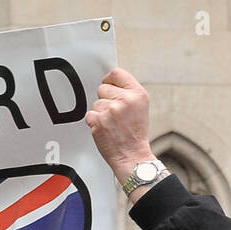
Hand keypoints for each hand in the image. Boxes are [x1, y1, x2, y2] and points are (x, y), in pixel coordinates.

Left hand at [85, 68, 158, 192]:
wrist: (132, 156)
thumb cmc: (135, 134)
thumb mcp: (140, 107)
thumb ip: (127, 92)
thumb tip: (110, 82)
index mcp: (138, 94)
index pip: (116, 73)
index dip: (110, 80)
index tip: (109, 86)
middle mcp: (125, 100)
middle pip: (103, 87)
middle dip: (105, 99)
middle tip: (115, 114)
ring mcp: (111, 110)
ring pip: (96, 103)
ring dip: (100, 113)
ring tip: (112, 123)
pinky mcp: (99, 121)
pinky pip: (90, 115)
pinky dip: (95, 122)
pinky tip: (105, 129)